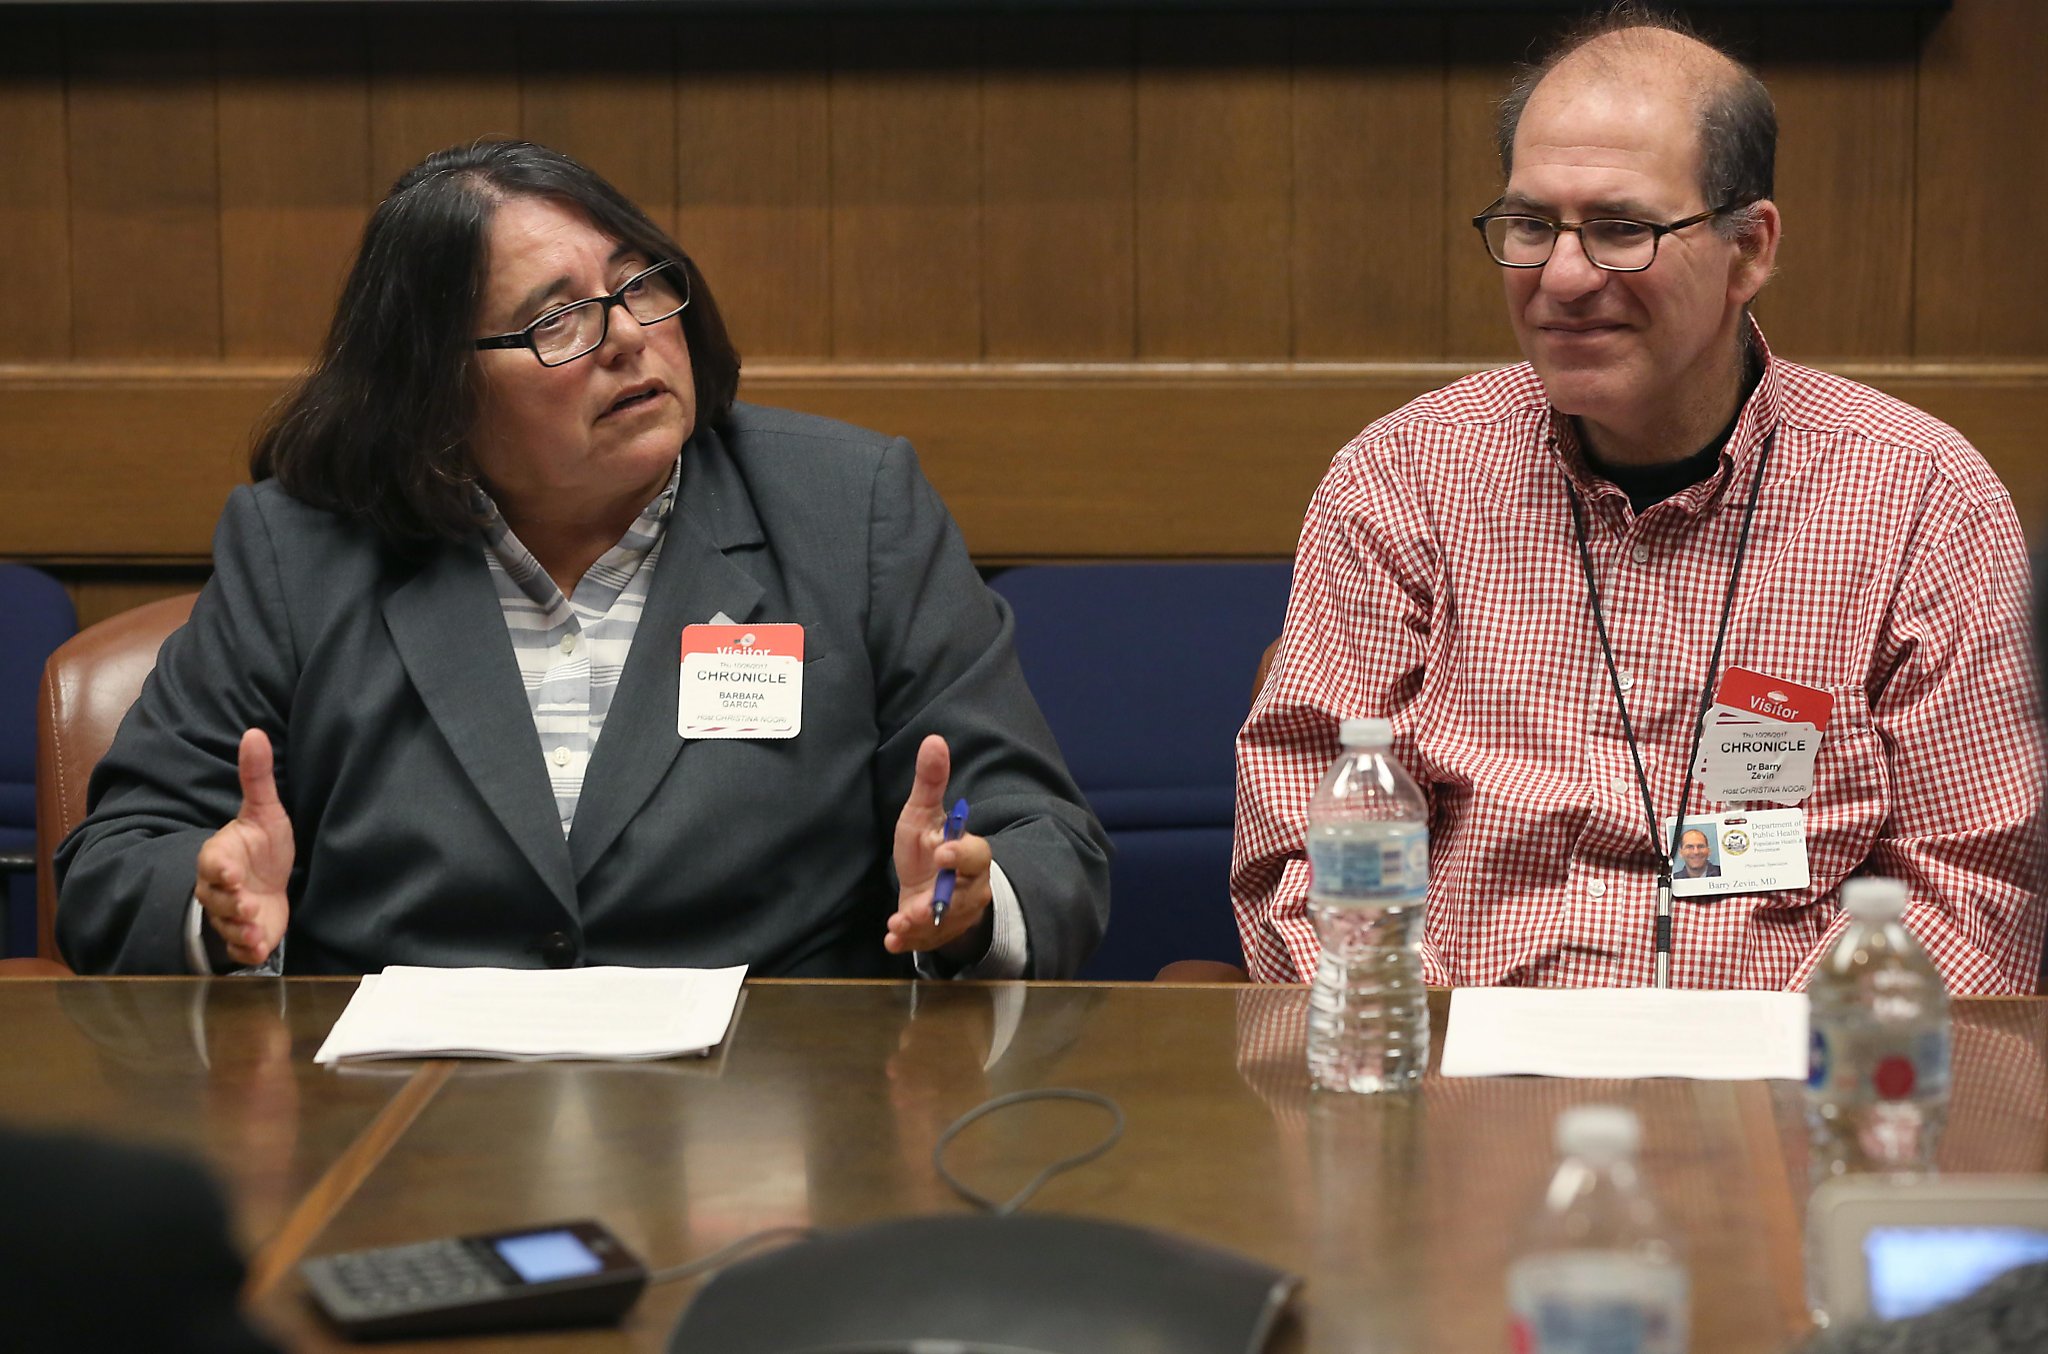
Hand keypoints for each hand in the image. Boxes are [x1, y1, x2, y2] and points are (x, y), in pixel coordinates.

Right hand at [194, 729, 293, 967]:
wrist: (270, 883)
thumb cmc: (263, 847)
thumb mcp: (265, 811)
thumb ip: (257, 777)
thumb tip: (255, 733)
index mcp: (221, 856)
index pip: (211, 862)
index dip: (219, 868)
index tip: (229, 871)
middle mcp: (220, 888)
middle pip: (216, 898)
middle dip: (230, 904)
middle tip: (247, 904)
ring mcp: (231, 915)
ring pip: (226, 925)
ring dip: (240, 930)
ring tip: (256, 929)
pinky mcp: (244, 937)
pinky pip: (239, 949)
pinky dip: (248, 951)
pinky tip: (260, 949)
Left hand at [886, 734, 993, 961]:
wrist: (931, 888)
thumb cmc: (929, 846)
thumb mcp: (924, 813)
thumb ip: (931, 782)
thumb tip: (934, 739)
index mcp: (971, 856)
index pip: (977, 856)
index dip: (961, 854)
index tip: (942, 852)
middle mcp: (969, 888)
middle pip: (964, 897)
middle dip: (943, 901)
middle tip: (921, 904)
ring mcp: (954, 915)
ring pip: (943, 922)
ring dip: (921, 925)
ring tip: (899, 923)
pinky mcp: (935, 935)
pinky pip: (925, 942)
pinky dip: (908, 942)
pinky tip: (892, 940)